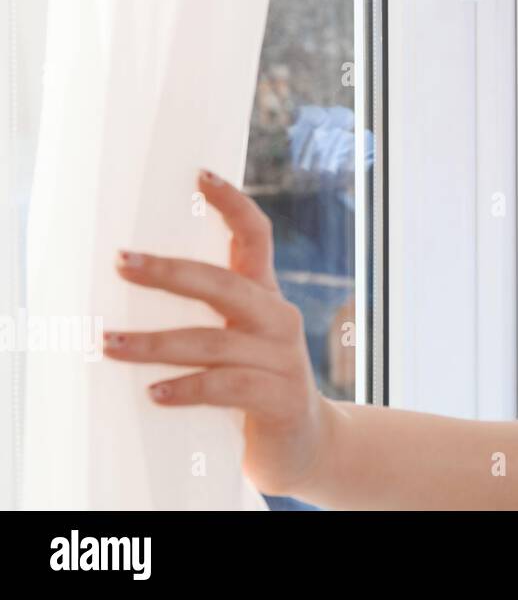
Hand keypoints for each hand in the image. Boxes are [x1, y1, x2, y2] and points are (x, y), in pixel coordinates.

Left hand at [105, 169, 329, 497]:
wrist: (306, 442)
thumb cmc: (254, 386)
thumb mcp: (236, 342)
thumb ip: (205, 317)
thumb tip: (127, 289)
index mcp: (267, 297)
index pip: (256, 237)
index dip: (232, 203)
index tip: (200, 175)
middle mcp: (279, 319)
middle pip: (225, 284)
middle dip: (169, 272)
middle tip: (122, 261)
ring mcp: (283, 359)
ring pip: (214, 340)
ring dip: (156, 343)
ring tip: (110, 344)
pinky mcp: (280, 399)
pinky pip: (226, 387)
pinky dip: (187, 388)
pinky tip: (154, 393)